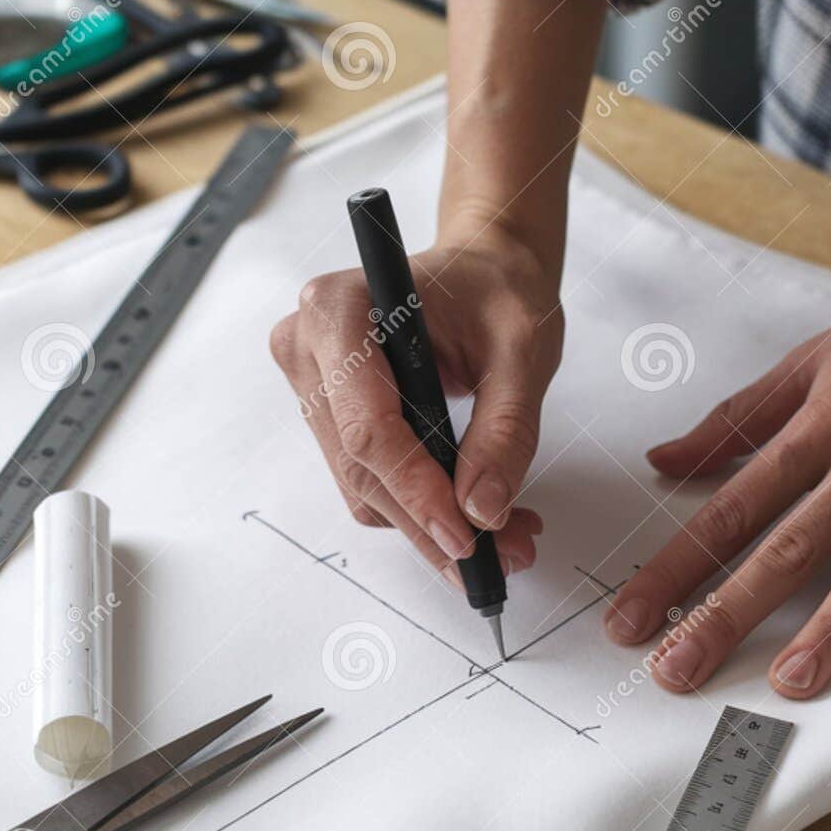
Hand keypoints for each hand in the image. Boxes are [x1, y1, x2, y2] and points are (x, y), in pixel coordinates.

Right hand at [271, 221, 561, 578]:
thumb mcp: (522, 351)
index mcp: (339, 310)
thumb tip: (483, 509)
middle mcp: (308, 348)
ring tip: (507, 537)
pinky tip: (475, 514)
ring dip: (431, 525)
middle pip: (361, 468)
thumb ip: (505, 430)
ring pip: (364, 489)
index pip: (367, 426)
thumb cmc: (495, 291)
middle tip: (505, 554)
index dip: (416, 489)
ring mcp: (313, 388)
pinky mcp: (331, 420)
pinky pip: (370, 485)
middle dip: (432, 521)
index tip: (466, 536)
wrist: (481, 276)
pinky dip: (421, 510)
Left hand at [603, 214, 830, 696]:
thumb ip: (742, 415)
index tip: (633, 614)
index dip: (677, 565)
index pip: (733, 505)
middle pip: (789, 544)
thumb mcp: (821, 354)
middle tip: (677, 668)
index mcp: (824, 419)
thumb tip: (667, 457)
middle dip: (726, 612)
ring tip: (790, 681)